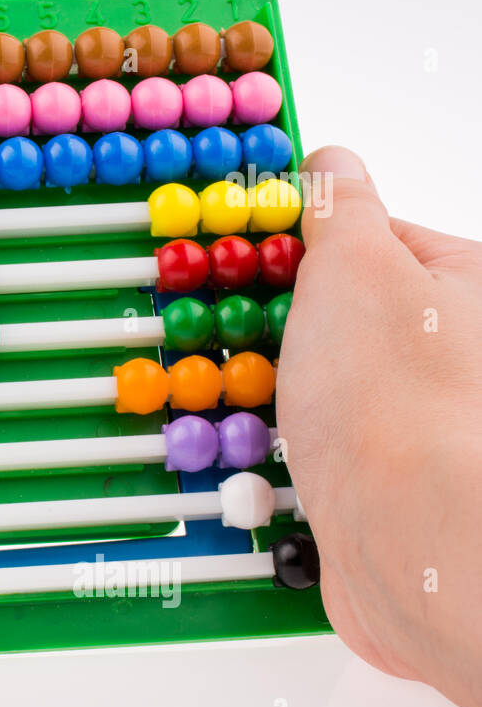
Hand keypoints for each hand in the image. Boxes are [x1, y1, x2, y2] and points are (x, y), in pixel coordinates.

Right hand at [277, 145, 481, 706]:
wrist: (413, 544)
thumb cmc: (396, 399)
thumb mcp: (354, 263)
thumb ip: (339, 205)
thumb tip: (332, 162)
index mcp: (472, 285)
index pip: (377, 238)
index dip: (304, 244)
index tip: (246, 255)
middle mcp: (463, 353)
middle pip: (347, 314)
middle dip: (286, 322)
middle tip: (246, 332)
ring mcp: (430, 421)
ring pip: (329, 382)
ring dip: (282, 388)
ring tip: (264, 398)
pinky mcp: (397, 482)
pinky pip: (326, 444)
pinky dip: (292, 444)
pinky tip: (280, 451)